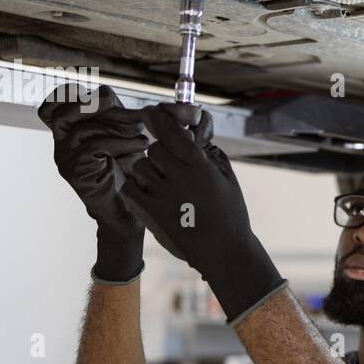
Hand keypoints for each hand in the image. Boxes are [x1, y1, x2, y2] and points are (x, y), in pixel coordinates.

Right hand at [39, 85, 148, 281]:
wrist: (128, 207)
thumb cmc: (129, 170)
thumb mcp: (124, 135)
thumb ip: (123, 115)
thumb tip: (146, 102)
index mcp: (69, 130)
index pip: (56, 100)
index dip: (79, 93)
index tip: (110, 100)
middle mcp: (61, 142)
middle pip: (65, 109)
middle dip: (101, 106)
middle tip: (131, 116)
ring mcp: (65, 157)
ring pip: (83, 128)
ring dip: (117, 126)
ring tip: (140, 133)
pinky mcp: (75, 171)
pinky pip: (95, 146)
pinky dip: (122, 143)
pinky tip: (141, 146)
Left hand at [123, 105, 285, 322]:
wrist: (225, 251)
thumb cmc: (231, 215)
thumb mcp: (228, 180)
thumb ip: (212, 154)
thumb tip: (197, 135)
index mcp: (202, 166)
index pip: (175, 133)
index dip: (160, 119)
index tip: (152, 112)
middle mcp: (182, 177)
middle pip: (155, 148)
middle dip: (159, 151)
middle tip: (166, 162)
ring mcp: (166, 195)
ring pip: (142, 166)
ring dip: (147, 169)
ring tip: (159, 181)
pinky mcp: (154, 212)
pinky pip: (132, 188)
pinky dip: (136, 186)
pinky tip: (147, 192)